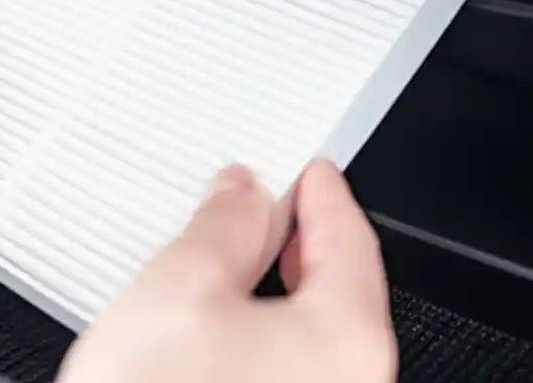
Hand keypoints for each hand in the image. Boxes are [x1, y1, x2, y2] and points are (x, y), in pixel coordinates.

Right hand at [59, 161, 396, 382]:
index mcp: (346, 338)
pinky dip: (263, 336)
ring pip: (312, 335)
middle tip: (266, 205)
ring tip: (228, 261)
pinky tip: (219, 328)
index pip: (352, 241)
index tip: (311, 170)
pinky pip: (290, 370)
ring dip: (276, 291)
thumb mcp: (181, 285)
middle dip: (301, 242)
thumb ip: (224, 225)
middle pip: (341, 291)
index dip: (323, 194)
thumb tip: (243, 194)